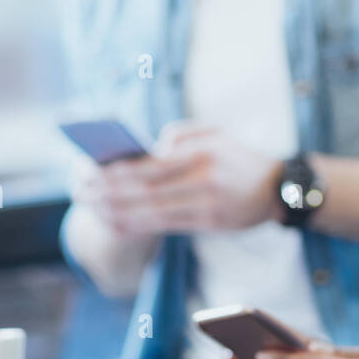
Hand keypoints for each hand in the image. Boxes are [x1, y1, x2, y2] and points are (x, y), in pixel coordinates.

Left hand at [70, 121, 282, 234]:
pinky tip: (116, 224)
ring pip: (152, 211)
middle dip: (108, 193)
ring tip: (92, 210)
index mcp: (202, 151)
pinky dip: (137, 225)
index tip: (90, 172)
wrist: (278, 187)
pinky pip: (166, 225)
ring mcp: (207, 203)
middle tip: (80, 192)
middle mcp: (204, 178)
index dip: (117, 171)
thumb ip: (181, 135)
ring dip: (117, 212)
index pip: (151, 164)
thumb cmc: (238, 158)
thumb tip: (149, 149)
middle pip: (146, 189)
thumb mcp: (215, 133)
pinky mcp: (210, 222)